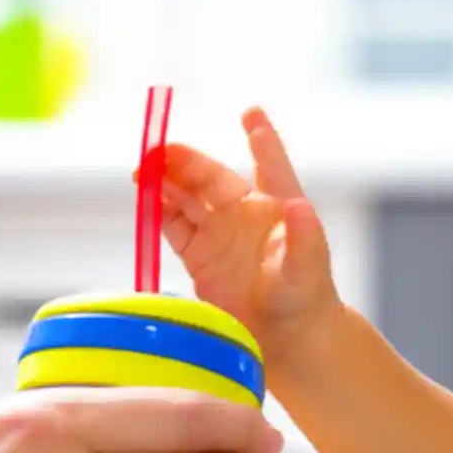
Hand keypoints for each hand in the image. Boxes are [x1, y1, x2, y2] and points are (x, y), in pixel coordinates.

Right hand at [150, 107, 343, 368]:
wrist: (286, 338)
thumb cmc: (305, 298)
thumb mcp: (309, 268)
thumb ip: (305, 237)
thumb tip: (301, 206)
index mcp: (275, 207)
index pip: (270, 165)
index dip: (262, 141)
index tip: (253, 114)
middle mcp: (244, 213)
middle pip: (211, 179)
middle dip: (187, 163)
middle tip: (161, 152)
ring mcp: (218, 233)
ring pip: (187, 198)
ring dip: (165, 183)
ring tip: (144, 171)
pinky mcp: (198, 256)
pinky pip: (173, 226)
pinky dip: (158, 211)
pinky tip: (145, 199)